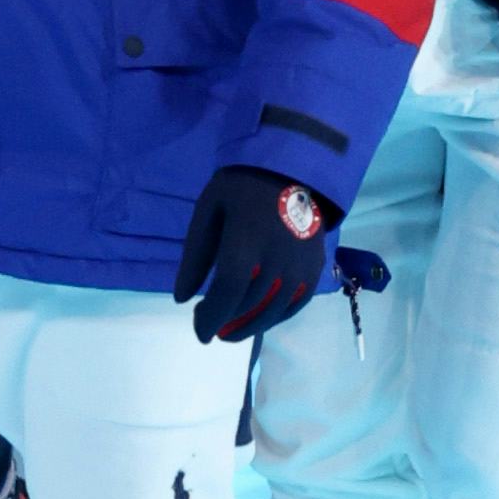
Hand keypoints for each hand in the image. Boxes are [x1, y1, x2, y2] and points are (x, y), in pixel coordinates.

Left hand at [173, 159, 333, 343]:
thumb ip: (195, 255)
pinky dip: (276, 317)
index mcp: (246, 238)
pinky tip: (259, 319)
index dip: (212, 317)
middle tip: (211, 327)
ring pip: (274, 310)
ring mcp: (301, 264)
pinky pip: (296, 303)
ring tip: (231, 330)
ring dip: (250, 327)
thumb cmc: (241, 187)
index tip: (199, 331)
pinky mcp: (315, 267)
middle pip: (249, 304)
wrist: (291, 167)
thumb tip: (182, 299)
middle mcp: (278, 256)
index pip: (228, 290)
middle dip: (226, 322)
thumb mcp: (208, 211)